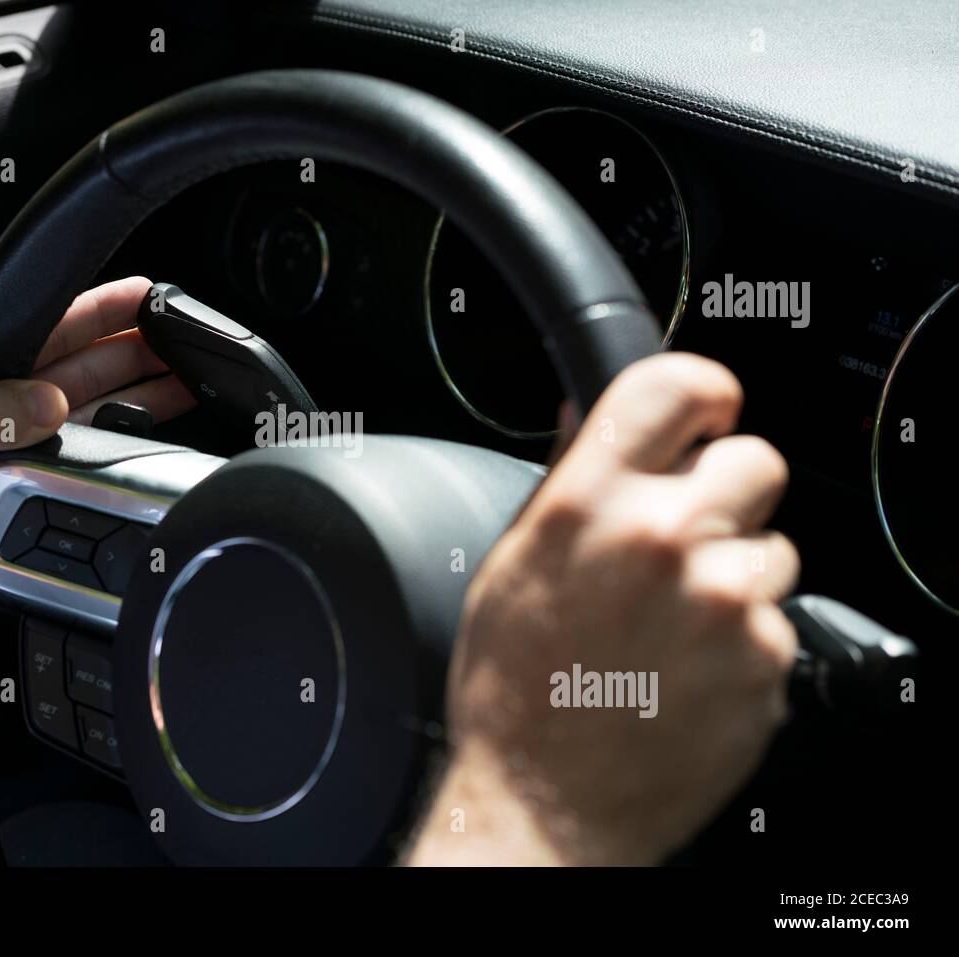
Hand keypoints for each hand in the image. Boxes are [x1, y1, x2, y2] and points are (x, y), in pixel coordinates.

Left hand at [0, 276, 193, 640]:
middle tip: (177, 341)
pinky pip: (52, 454)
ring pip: (64, 408)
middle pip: (59, 365)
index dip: (88, 311)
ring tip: (172, 383)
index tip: (138, 297)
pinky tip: (126, 438)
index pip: (29, 328)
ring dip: (119, 395)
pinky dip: (95, 443)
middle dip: (121, 350)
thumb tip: (46, 403)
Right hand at [410, 353, 798, 865]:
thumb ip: (563, 478)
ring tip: (673, 622)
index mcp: (587, 504)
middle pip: (754, 460)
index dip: (701, 394)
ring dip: (735, 571)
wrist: (545, 804)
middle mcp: (663, 540)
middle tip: (682, 537)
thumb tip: (590, 411)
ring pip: (773, 547)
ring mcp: (725, 603)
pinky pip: (776, 619)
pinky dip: (744, 638)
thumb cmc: (513, 691)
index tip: (703, 416)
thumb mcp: (510, 566)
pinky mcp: (767, 660)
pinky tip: (687, 667)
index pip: (680, 384)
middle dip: (725, 490)